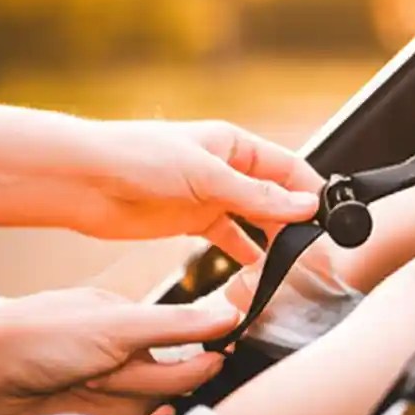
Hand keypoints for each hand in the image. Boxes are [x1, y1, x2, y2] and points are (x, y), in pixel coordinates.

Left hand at [0, 287, 238, 414]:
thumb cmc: (37, 335)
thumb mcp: (116, 324)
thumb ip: (176, 323)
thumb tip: (230, 312)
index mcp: (132, 321)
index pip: (190, 340)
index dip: (199, 352)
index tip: (214, 355)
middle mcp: (126, 356)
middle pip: (174, 379)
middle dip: (148, 380)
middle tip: (113, 371)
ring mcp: (110, 391)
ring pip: (152, 407)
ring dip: (123, 401)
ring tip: (85, 385)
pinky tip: (94, 413)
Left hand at [78, 120, 323, 261]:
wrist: (84, 181)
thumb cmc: (137, 158)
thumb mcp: (206, 175)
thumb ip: (256, 195)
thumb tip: (303, 205)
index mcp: (233, 145)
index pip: (287, 167)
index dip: (310, 191)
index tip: (329, 218)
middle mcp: (225, 170)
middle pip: (274, 195)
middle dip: (295, 220)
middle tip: (313, 251)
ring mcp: (209, 196)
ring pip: (254, 220)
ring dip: (272, 240)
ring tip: (291, 265)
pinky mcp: (190, 222)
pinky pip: (228, 238)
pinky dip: (243, 253)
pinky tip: (256, 269)